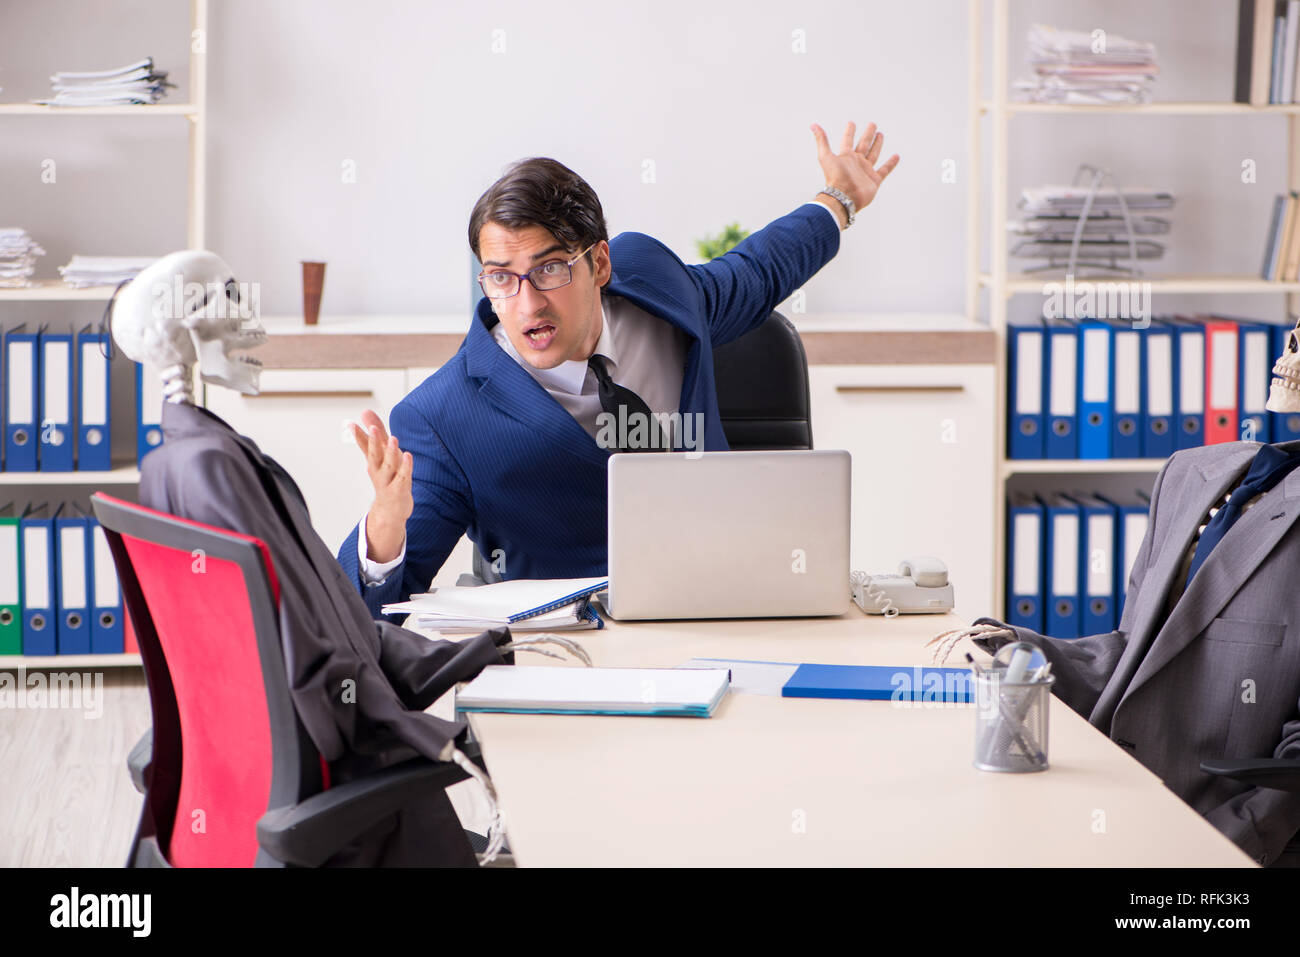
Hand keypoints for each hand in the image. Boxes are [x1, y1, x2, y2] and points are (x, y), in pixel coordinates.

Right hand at [350, 408, 412, 562]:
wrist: (390, 510)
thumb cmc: (387, 478)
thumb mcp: (381, 455)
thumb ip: (375, 434)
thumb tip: (365, 411)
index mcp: (373, 462)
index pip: (365, 447)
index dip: (359, 435)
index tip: (351, 423)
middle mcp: (378, 471)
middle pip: (374, 455)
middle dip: (374, 442)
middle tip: (373, 428)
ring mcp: (388, 481)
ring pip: (388, 466)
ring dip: (391, 453)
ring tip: (394, 439)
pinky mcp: (400, 490)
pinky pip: (403, 477)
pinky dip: (405, 467)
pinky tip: (408, 455)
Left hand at [810, 121, 899, 216]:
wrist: (844, 197)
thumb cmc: (834, 178)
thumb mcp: (825, 156)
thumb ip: (821, 140)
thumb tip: (813, 125)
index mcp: (845, 156)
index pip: (848, 140)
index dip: (849, 131)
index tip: (851, 123)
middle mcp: (856, 162)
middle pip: (863, 144)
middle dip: (867, 134)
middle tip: (872, 124)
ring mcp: (865, 171)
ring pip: (873, 154)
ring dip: (877, 144)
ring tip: (881, 134)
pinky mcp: (874, 180)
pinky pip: (884, 170)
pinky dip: (891, 163)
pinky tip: (896, 156)